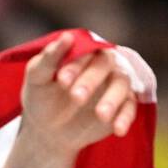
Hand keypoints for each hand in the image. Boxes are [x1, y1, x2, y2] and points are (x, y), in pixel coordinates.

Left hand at [21, 31, 137, 158]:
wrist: (47, 131)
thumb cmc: (41, 97)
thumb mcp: (37, 79)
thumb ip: (48, 59)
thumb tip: (66, 37)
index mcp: (85, 52)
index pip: (86, 51)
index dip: (75, 65)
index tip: (61, 81)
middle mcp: (104, 64)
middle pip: (105, 65)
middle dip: (91, 81)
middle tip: (76, 98)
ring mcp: (115, 85)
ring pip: (121, 85)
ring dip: (112, 99)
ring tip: (101, 115)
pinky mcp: (122, 106)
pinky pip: (130, 108)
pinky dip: (125, 118)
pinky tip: (118, 131)